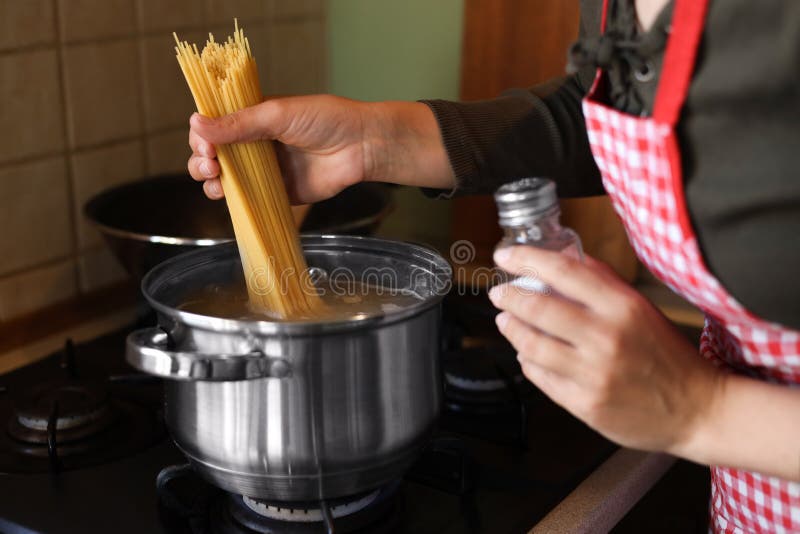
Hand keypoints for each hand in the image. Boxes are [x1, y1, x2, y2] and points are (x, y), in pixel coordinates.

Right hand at [187, 95, 453, 201]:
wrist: (361, 147)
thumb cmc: (326, 120)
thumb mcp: (278, 115)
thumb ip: (238, 124)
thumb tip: (196, 123)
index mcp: (253, 117)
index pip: (214, 125)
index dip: (202, 134)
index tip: (205, 143)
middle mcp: (255, 143)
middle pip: (213, 154)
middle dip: (201, 159)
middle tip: (209, 163)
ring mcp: (264, 169)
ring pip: (224, 178)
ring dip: (209, 179)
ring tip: (215, 178)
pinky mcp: (276, 192)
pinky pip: (247, 199)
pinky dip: (231, 200)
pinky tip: (226, 195)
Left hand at [488, 246, 722, 454]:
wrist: (697, 410)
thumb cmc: (667, 355)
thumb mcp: (641, 307)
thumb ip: (602, 281)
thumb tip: (561, 257)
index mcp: (623, 307)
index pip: (563, 271)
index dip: (526, 258)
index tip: (506, 255)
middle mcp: (606, 338)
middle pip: (537, 308)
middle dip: (508, 296)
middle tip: (499, 293)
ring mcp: (593, 374)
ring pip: (530, 345)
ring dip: (511, 329)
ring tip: (507, 321)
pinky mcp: (585, 404)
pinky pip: (540, 377)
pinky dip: (528, 360)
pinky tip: (529, 353)